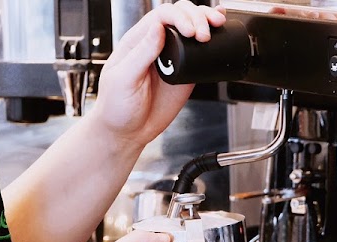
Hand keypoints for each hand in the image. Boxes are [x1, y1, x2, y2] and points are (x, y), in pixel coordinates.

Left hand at [88, 1, 226, 148]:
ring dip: (206, 21)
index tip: (190, 31)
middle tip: (204, 34)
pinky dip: (213, 40)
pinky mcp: (186, 73)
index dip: (179, 17)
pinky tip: (220, 32)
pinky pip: (200, 52)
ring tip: (217, 26)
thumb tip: (157, 27)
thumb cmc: (117, 106)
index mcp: (137, 41)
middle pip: (179, 14)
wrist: (128, 131)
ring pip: (191, 27)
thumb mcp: (124, 79)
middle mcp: (156, 44)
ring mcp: (172, 57)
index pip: (161, 16)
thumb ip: (141, 53)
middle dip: (196, 17)